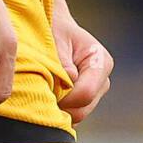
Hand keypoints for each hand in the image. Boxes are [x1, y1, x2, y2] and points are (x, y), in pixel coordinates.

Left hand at [52, 0, 113, 125]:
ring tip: (44, 89)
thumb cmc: (56, 29)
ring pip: (77, 115)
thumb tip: (70, 79)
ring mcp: (96, 93)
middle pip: (83, 109)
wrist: (56, 28)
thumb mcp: (56, 39)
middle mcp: (103, 80)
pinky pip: (72, 114)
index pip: (86, 93)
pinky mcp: (86, 100)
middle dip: (60, 105)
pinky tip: (48, 93)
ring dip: (58, 107)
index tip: (45, 88)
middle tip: (40, 91)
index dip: (64, 97)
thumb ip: (62, 60)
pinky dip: (59, 109)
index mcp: (101, 62)